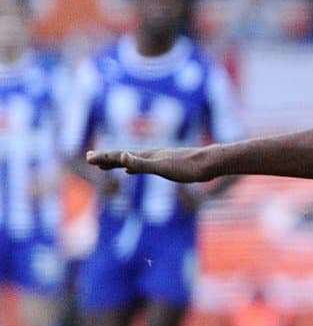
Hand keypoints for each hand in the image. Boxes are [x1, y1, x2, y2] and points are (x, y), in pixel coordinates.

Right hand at [87, 147, 216, 182]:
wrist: (211, 163)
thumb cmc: (189, 167)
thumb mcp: (163, 167)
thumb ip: (142, 164)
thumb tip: (122, 157)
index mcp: (148, 156)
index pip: (120, 156)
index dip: (104, 157)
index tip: (88, 158)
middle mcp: (151, 155)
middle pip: (122, 156)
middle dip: (105, 158)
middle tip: (88, 158)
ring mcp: (159, 159)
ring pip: (131, 160)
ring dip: (116, 162)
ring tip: (104, 164)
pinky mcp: (167, 165)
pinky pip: (143, 166)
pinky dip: (132, 167)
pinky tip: (130, 171)